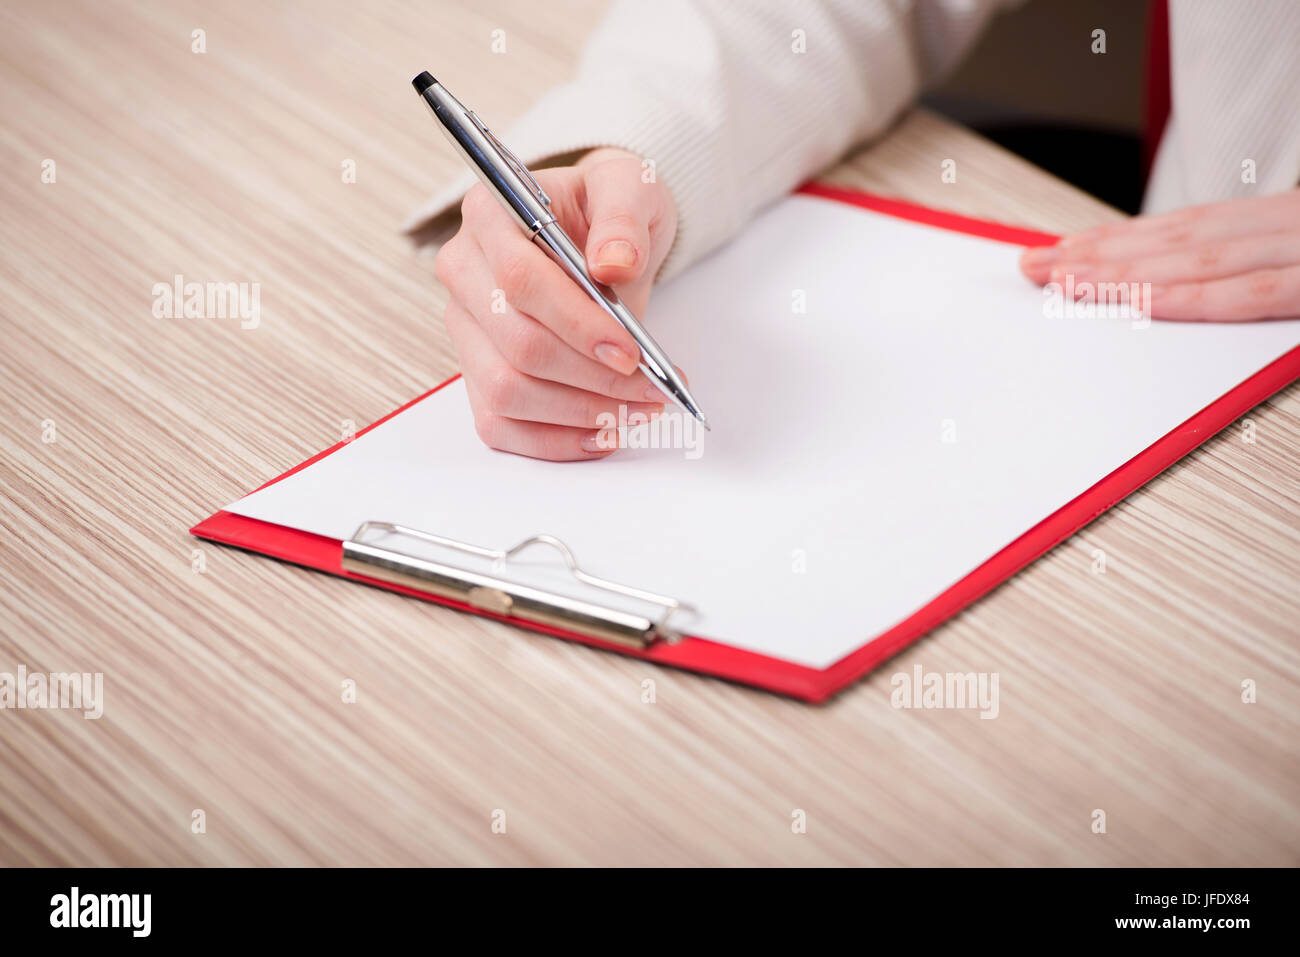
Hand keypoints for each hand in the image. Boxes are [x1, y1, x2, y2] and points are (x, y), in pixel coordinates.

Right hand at [435, 147, 677, 459]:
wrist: (602, 235)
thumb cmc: (609, 208)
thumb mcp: (630, 188)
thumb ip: (623, 217)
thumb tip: (614, 262)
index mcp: (488, 215)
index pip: (519, 280)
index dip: (577, 324)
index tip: (631, 353)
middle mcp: (464, 273)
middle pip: (515, 345)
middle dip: (591, 378)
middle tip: (652, 388)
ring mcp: (466, 329)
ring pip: (506, 393)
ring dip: (580, 413)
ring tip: (640, 409)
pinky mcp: (476, 372)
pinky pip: (500, 424)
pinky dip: (554, 440)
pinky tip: (604, 434)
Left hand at [1019, 190, 1299, 320]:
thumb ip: (1263, 264)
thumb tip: (1199, 276)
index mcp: (1287, 221)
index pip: (1189, 228)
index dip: (1122, 238)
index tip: (1065, 249)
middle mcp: (1290, 228)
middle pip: (1179, 240)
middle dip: (1099, 254)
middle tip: (1035, 266)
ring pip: (1201, 261)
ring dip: (1125, 271)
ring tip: (1062, 279)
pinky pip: (1251, 293)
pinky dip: (1192, 295)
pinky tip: (1141, 300)